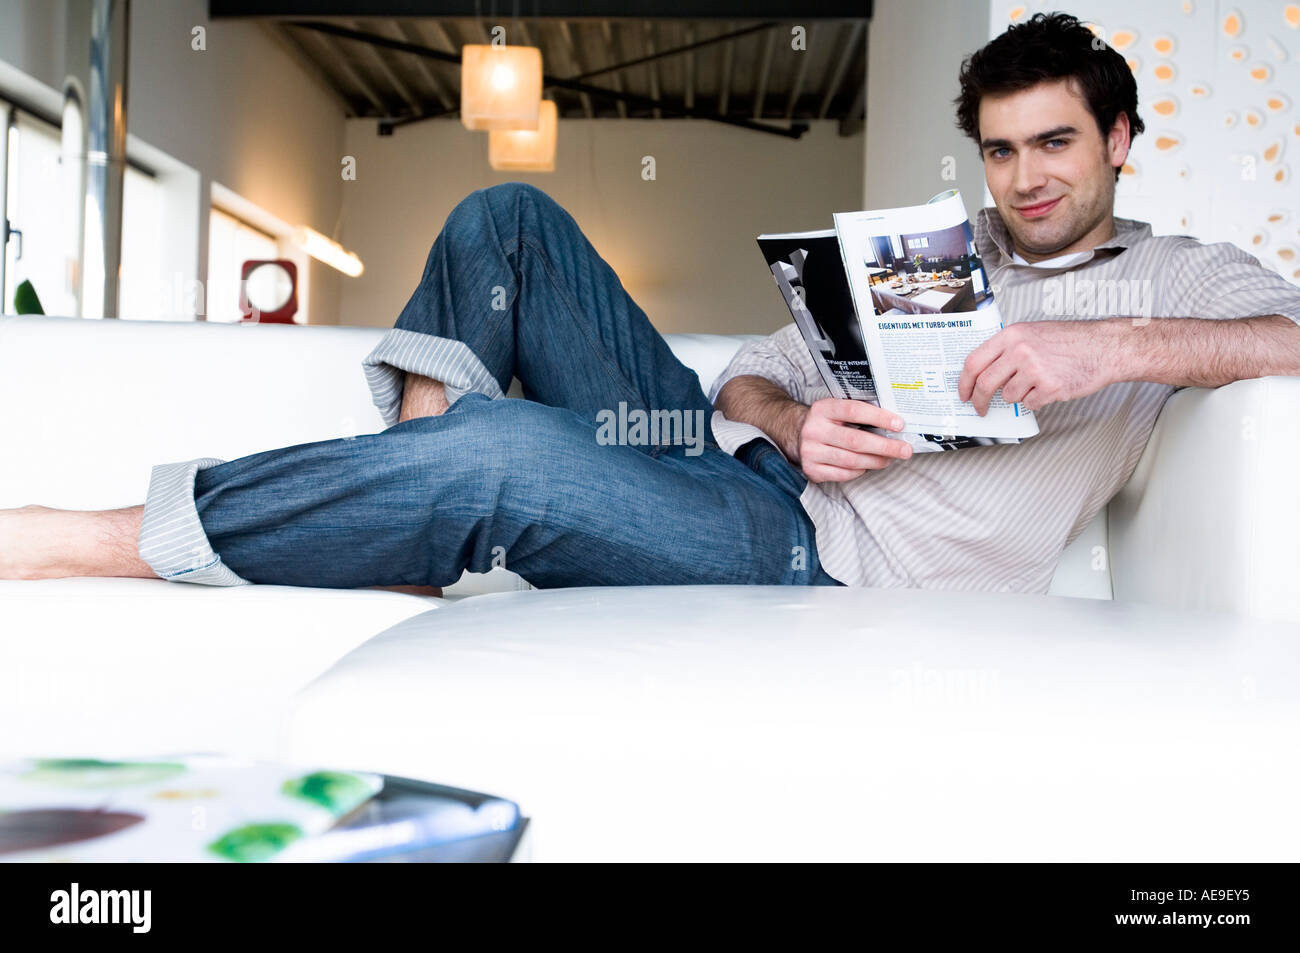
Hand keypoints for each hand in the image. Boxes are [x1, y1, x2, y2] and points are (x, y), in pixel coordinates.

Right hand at [798, 398, 912, 482]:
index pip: (854, 411)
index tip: (899, 424)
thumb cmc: (826, 421)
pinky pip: (843, 474)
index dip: (879, 417)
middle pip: (855, 441)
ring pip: (851, 461)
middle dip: (884, 447)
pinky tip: (868, 466)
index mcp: (823, 409)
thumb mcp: (836, 409)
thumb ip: (858, 413)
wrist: (794, 433)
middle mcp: (814, 430)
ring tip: (889, 459)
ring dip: (875, 461)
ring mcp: (810, 452)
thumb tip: (894, 424)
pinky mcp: (811, 469)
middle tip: (905, 450)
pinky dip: (860, 471)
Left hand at [958, 320, 1115, 414]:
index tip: (963, 393)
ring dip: (1017, 396)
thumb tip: (985, 372)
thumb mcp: (1032, 333)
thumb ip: (1007, 349)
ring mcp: (1035, 369)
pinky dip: (1036, 400)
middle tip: (980, 408)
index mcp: (1012, 335)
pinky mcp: (1049, 387)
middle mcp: (1020, 351)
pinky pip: (1030, 403)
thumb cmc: (1071, 340)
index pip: (974, 362)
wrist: (1103, 347)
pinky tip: (1049, 387)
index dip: (964, 382)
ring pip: (1009, 396)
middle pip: (985, 383)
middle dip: (979, 401)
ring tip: (1035, 384)